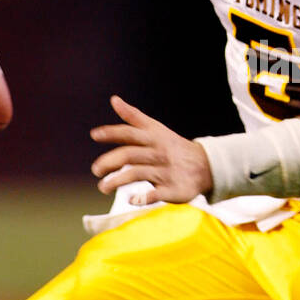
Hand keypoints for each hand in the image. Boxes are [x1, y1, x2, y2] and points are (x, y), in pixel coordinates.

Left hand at [90, 95, 212, 205]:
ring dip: (117, 181)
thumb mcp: (156, 128)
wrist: (205, 166)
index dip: (112, 133)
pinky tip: (131, 199)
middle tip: (95, 170)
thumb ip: (133, 116)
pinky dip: (142, 198)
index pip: (130, 133)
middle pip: (130, 155)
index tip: (94, 135)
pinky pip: (156, 194)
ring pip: (138, 174)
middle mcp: (158, 153)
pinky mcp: (171, 190)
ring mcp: (165, 172)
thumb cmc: (172, 146)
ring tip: (103, 187)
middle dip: (109, 161)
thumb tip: (114, 99)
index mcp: (153, 138)